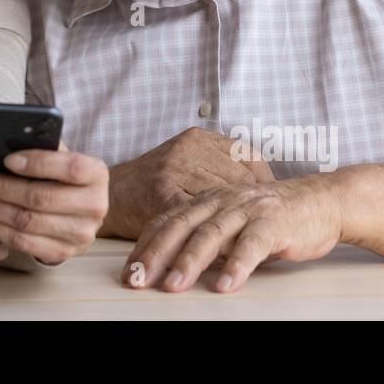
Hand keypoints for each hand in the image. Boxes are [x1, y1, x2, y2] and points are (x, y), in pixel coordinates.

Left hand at [0, 147, 108, 263]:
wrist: (80, 210)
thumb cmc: (61, 175)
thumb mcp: (59, 156)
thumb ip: (40, 147)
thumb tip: (1, 142)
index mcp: (97, 174)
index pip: (71, 167)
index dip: (38, 163)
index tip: (6, 159)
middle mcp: (95, 206)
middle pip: (40, 198)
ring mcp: (80, 234)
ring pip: (25, 222)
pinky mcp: (62, 252)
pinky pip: (20, 242)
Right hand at [103, 127, 274, 237]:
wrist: (111, 193)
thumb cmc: (154, 184)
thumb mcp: (187, 162)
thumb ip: (218, 167)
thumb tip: (264, 191)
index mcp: (199, 137)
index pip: (248, 156)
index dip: (264, 182)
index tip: (272, 202)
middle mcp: (189, 148)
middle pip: (239, 178)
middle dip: (253, 204)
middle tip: (267, 225)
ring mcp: (176, 168)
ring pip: (222, 198)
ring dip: (237, 220)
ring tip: (251, 239)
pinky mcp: (163, 193)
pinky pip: (199, 216)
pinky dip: (212, 232)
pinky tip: (223, 245)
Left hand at [122, 176, 342, 292]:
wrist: (321, 201)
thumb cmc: (271, 217)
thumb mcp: (230, 224)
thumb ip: (203, 239)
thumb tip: (168, 267)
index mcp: (206, 202)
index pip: (167, 221)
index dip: (145, 246)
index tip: (127, 272)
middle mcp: (221, 202)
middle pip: (180, 226)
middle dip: (155, 254)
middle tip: (137, 280)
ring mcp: (247, 210)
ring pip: (211, 235)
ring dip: (189, 262)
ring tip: (172, 286)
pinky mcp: (274, 223)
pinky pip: (252, 245)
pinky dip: (237, 266)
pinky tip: (225, 285)